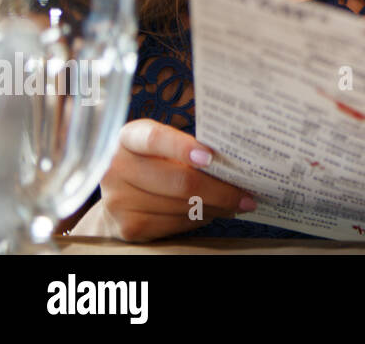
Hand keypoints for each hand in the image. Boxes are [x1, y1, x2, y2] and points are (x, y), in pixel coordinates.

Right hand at [71, 118, 256, 241]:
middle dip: (220, 190)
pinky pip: (175, 225)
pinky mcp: (128, 227)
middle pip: (179, 181)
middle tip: (246, 194)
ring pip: (182, 206)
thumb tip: (235, 160)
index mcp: (130, 137)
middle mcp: (118, 167)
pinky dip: (199, 219)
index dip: (183, 147)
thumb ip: (189, 148)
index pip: (156, 139)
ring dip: (215, 207)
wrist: (118, 197)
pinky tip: (210, 212)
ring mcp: (119, 200)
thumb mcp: (162, 147)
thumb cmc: (152, 164)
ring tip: (234, 203)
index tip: (211, 157)